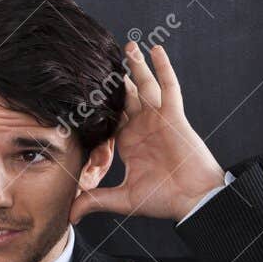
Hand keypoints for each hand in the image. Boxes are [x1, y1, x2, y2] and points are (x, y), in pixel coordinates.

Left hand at [70, 42, 224, 225]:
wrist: (193, 200)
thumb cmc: (163, 200)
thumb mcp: (123, 199)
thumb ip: (95, 201)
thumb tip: (69, 216)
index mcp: (130, 142)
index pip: (110, 117)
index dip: (98, 104)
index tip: (82, 87)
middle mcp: (142, 126)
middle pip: (126, 96)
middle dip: (116, 79)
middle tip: (102, 58)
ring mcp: (158, 118)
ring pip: (145, 86)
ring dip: (137, 65)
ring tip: (128, 45)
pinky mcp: (174, 115)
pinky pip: (169, 86)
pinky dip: (163, 67)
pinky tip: (156, 49)